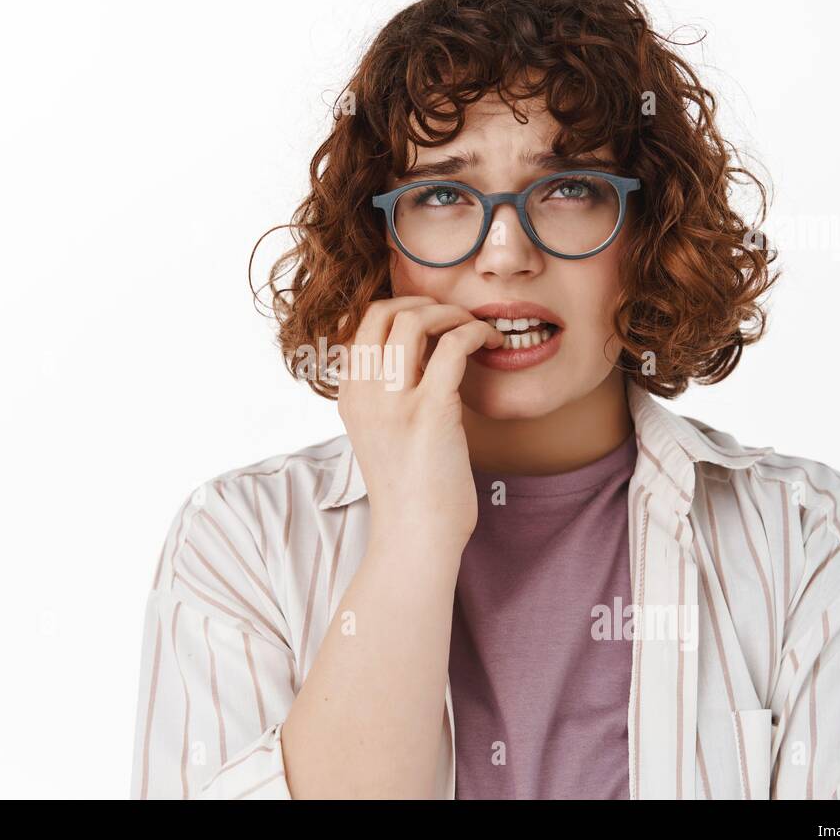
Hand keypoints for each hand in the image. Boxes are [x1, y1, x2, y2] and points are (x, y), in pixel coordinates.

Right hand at [335, 296, 502, 548]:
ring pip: (414, 320)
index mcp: (349, 396)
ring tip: (474, 328)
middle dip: (423, 302)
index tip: (429, 319)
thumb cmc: (410, 491)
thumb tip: (418, 359)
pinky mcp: (429, 413)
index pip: (359, 323)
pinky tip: (491, 344)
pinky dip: (476, 333)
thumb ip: (384, 398)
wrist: (415, 538)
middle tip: (453, 317)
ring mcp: (393, 402)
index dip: (397, 308)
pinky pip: (453, 348)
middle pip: (381, 311)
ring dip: (452, 313)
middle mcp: (363, 393)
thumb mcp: (379, 435)